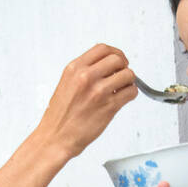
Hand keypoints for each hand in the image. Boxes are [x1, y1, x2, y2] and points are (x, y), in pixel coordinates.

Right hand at [36, 44, 136, 159]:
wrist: (55, 137)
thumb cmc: (60, 115)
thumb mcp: (66, 83)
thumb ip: (83, 71)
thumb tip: (104, 65)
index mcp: (74, 68)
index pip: (102, 49)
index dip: (114, 53)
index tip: (118, 60)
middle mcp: (86, 77)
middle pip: (117, 59)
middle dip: (123, 66)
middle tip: (121, 75)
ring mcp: (98, 91)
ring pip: (128, 74)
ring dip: (128, 81)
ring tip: (122, 88)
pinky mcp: (109, 107)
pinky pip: (131, 92)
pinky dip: (131, 94)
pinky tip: (123, 98)